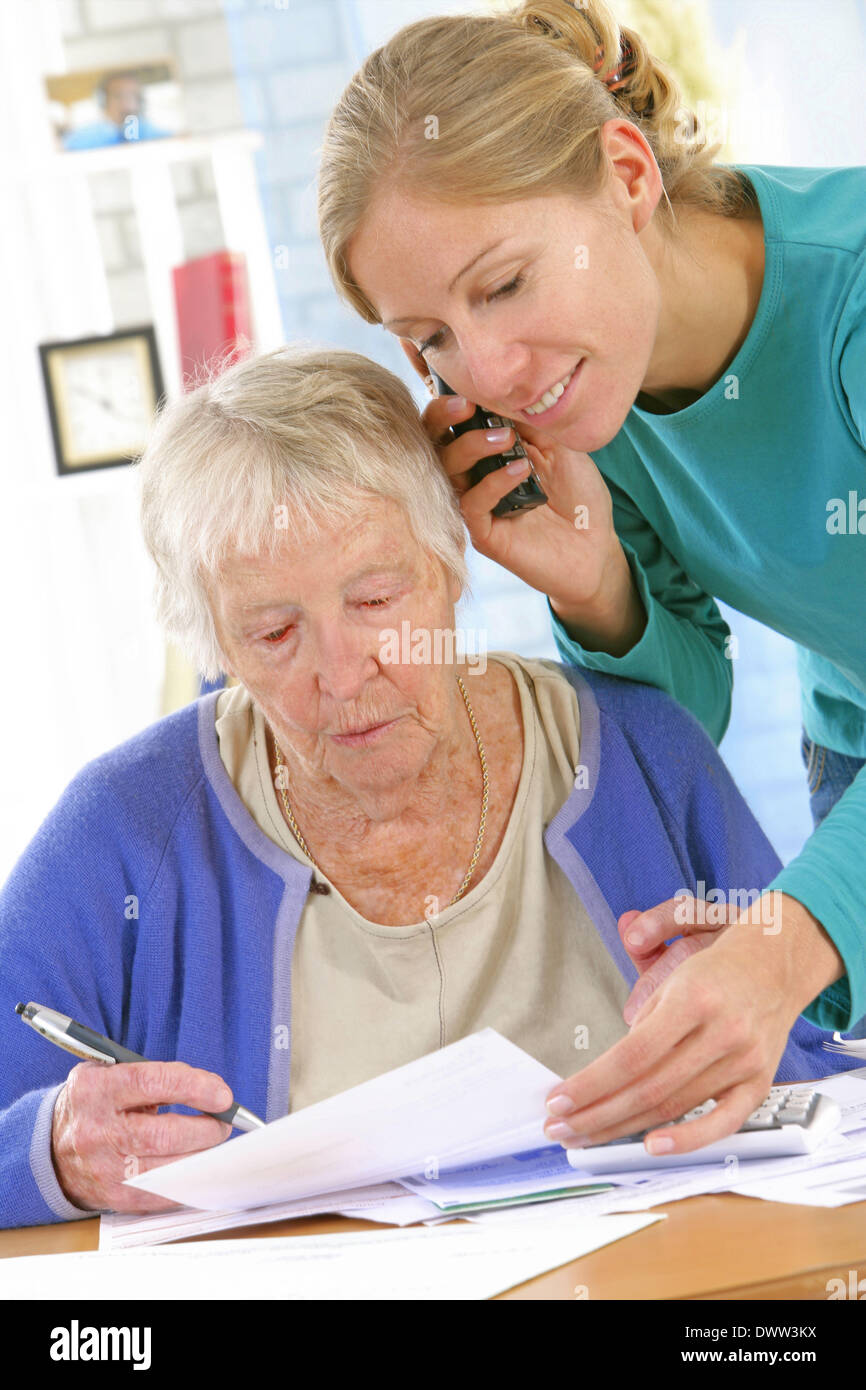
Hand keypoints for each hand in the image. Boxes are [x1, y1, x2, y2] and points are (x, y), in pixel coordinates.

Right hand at [51, 1060, 233, 1212]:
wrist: (52, 1149)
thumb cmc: (97, 1105)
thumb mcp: (111, 1075)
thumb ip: (156, 1077)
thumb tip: (211, 1090)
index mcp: (95, 1090)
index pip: (150, 1084)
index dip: (193, 1087)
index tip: (222, 1094)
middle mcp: (96, 1131)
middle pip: (164, 1134)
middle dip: (206, 1128)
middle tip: (223, 1121)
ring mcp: (103, 1169)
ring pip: (167, 1168)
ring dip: (202, 1155)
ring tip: (213, 1142)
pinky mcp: (114, 1196)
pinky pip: (163, 1192)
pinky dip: (188, 1178)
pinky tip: (197, 1164)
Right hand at [402, 341, 620, 611]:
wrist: (595, 546)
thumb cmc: (577, 495)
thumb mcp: (560, 444)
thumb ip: (529, 419)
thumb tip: (502, 387)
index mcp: (485, 447)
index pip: (452, 416)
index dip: (439, 389)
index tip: (437, 360)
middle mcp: (471, 472)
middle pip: (433, 438)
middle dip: (441, 414)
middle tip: (467, 404)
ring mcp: (474, 502)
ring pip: (447, 468)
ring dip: (472, 446)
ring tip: (506, 438)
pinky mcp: (483, 532)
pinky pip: (471, 503)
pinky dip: (493, 482)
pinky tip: (520, 471)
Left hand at [543, 893, 844, 1157]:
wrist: (779, 963)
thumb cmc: (719, 963)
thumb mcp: (674, 955)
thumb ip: (641, 984)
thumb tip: (618, 978)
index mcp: (694, 998)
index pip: (633, 1055)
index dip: (592, 1084)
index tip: (559, 1100)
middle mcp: (722, 1033)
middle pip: (648, 1087)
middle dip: (596, 1114)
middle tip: (559, 1128)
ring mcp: (743, 1062)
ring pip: (675, 1105)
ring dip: (624, 1128)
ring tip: (586, 1136)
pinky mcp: (758, 1083)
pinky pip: (723, 1122)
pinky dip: (688, 1140)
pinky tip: (651, 1146)